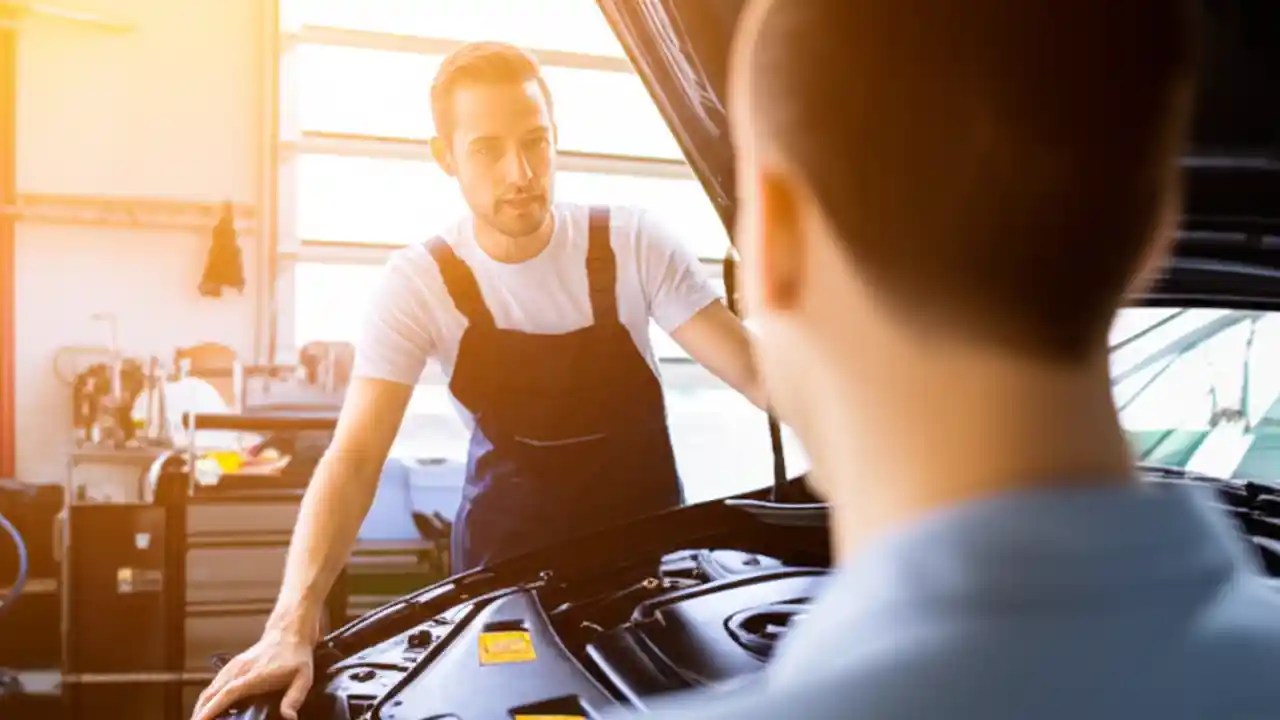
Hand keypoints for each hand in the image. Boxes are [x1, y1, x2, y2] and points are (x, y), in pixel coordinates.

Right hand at [190, 632, 314, 719]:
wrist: (289, 632)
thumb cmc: (296, 655)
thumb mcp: (303, 677)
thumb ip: (295, 697)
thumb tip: (289, 717)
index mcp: (254, 675)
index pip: (227, 694)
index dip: (211, 710)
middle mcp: (238, 670)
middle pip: (210, 694)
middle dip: (200, 712)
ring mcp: (233, 668)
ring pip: (209, 690)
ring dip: (201, 706)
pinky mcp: (232, 667)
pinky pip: (214, 685)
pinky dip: (207, 699)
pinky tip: (208, 709)